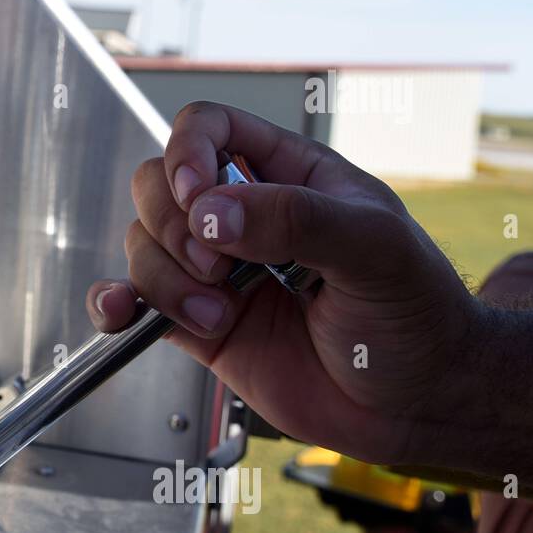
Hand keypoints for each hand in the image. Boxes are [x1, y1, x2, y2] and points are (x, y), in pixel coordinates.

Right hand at [84, 101, 482, 464]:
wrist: (416, 404)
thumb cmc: (415, 315)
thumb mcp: (375, 248)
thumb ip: (295, 219)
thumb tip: (210, 212)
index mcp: (288, 176)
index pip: (209, 129)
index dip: (187, 152)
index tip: (197, 197)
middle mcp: (243, 217)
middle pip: (158, 184)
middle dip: (172, 225)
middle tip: (217, 266)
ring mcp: (216, 272)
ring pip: (143, 244)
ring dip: (164, 279)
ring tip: (218, 314)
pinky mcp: (198, 326)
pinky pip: (136, 303)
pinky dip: (116, 304)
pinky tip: (124, 313)